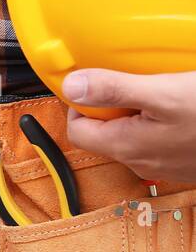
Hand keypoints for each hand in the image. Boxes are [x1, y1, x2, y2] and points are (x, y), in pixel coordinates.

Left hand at [64, 69, 195, 182]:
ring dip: (134, 113)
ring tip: (157, 95)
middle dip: (111, 106)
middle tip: (134, 87)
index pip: (77, 131)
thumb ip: (113, 90)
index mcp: (125, 146)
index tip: (97, 87)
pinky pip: (153, 141)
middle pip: (102, 133)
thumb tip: (71, 87)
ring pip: (129, 136)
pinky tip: (173, 108)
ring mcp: (161, 165)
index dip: (80, 106)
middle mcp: (139, 162)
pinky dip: (155, 123)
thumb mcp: (162, 94)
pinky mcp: (179, 163)